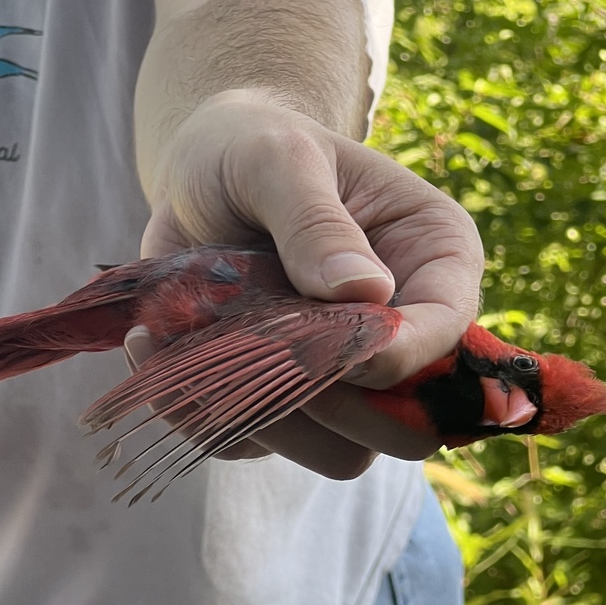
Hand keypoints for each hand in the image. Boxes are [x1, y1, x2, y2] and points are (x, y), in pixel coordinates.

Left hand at [130, 88, 483, 478]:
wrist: (202, 177)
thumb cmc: (254, 149)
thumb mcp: (278, 158)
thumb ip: (315, 221)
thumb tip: (365, 292)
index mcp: (436, 264)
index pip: (446, 340)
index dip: (394, 357)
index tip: (320, 342)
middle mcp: (405, 335)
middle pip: (408, 428)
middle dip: (334, 409)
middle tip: (258, 353)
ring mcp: (349, 383)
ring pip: (338, 455)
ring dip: (262, 417)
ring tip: (190, 346)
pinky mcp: (287, 405)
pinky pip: (258, 445)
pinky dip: (203, 416)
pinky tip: (159, 353)